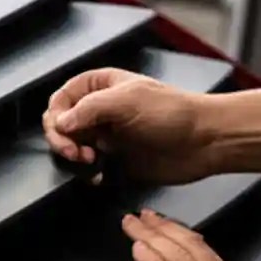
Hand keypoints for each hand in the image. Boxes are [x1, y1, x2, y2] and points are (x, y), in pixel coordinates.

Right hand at [42, 68, 217, 184]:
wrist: (203, 141)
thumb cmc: (173, 112)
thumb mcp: (127, 100)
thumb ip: (89, 109)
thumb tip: (61, 122)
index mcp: (101, 86)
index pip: (61, 98)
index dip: (56, 116)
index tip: (65, 131)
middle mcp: (100, 110)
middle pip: (61, 124)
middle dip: (63, 140)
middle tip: (76, 152)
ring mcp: (107, 135)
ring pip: (72, 147)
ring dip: (74, 157)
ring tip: (90, 161)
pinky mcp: (116, 159)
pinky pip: (89, 168)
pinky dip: (87, 173)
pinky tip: (98, 174)